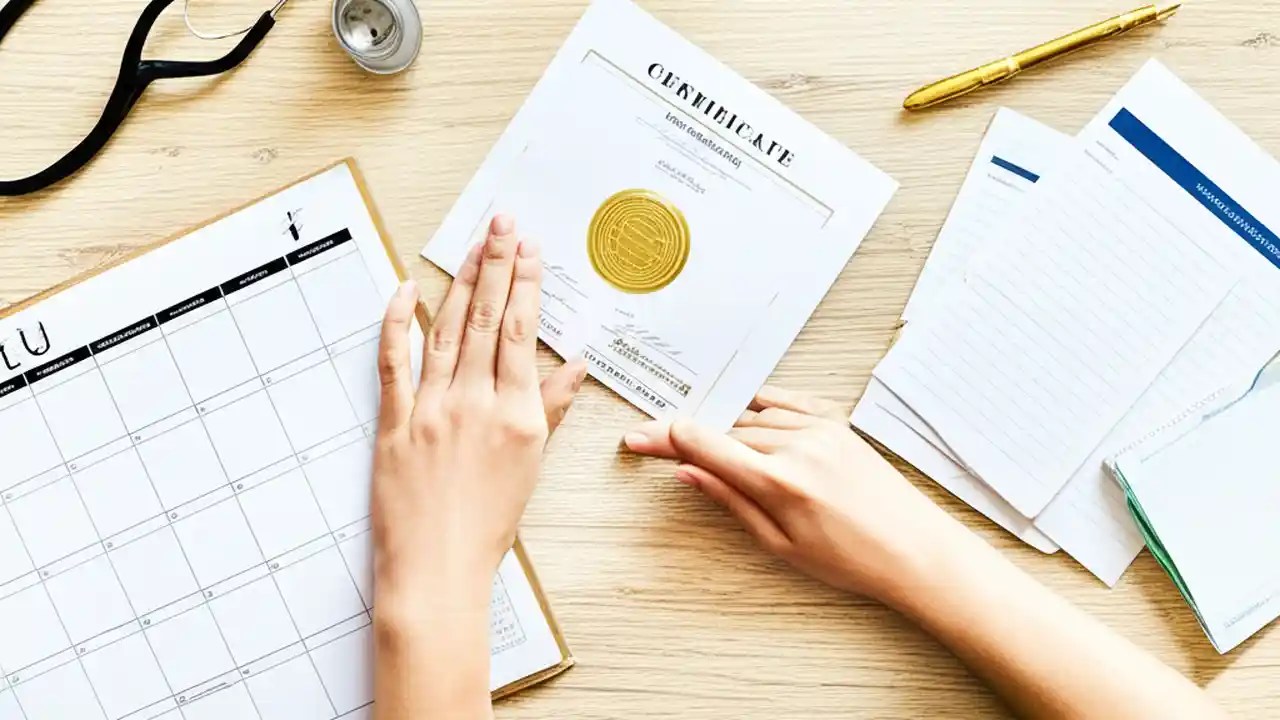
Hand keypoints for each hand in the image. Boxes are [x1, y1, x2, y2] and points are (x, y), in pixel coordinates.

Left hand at [372, 215, 587, 612]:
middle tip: (502, 222)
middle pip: (486, 320)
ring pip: (447, 330)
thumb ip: (551, 409)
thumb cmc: (487, 526)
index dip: (525, 284)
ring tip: (473, 244)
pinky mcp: (394, 425)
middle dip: (497, 264)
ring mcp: (432, 411)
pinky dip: (398, 324)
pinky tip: (407, 291)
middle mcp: (477, 404)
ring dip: (460, 282)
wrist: (437, 569)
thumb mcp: (531, 466)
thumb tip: (574, 366)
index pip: (521, 333)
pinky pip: (394, 363)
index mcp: (518, 415)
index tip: (528, 248)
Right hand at [623, 386, 956, 601]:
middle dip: (692, 440)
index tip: (636, 438)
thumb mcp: (778, 542)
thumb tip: (689, 472)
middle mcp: (798, 445)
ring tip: (731, 464)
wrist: (913, 548)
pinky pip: (783, 401)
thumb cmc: (850, 558)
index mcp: (778, 481)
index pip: (703, 444)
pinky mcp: (836, 421)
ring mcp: (819, 428)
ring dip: (731, 433)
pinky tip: (751, 418)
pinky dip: (761, 409)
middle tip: (662, 447)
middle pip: (723, 430)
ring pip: (751, 418)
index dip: (663, 439)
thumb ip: (729, 500)